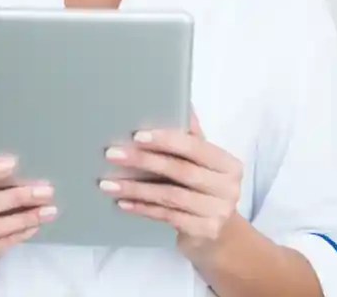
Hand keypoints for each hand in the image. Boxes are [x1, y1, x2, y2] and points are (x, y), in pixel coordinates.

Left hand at [98, 111, 242, 258]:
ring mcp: (218, 212)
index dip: (166, 140)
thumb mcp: (201, 163)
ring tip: (108, 183)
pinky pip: (167, 216)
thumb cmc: (203, 189)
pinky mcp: (204, 231)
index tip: (137, 135)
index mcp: (228, 164)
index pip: (195, 147)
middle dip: (144, 161)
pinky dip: (142, 208)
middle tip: (112, 154)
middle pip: (181, 170)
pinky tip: (122, 203)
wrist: (215, 235)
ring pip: (170, 196)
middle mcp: (228, 188)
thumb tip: (182, 101)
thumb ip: (191, 136)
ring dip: (136, 188)